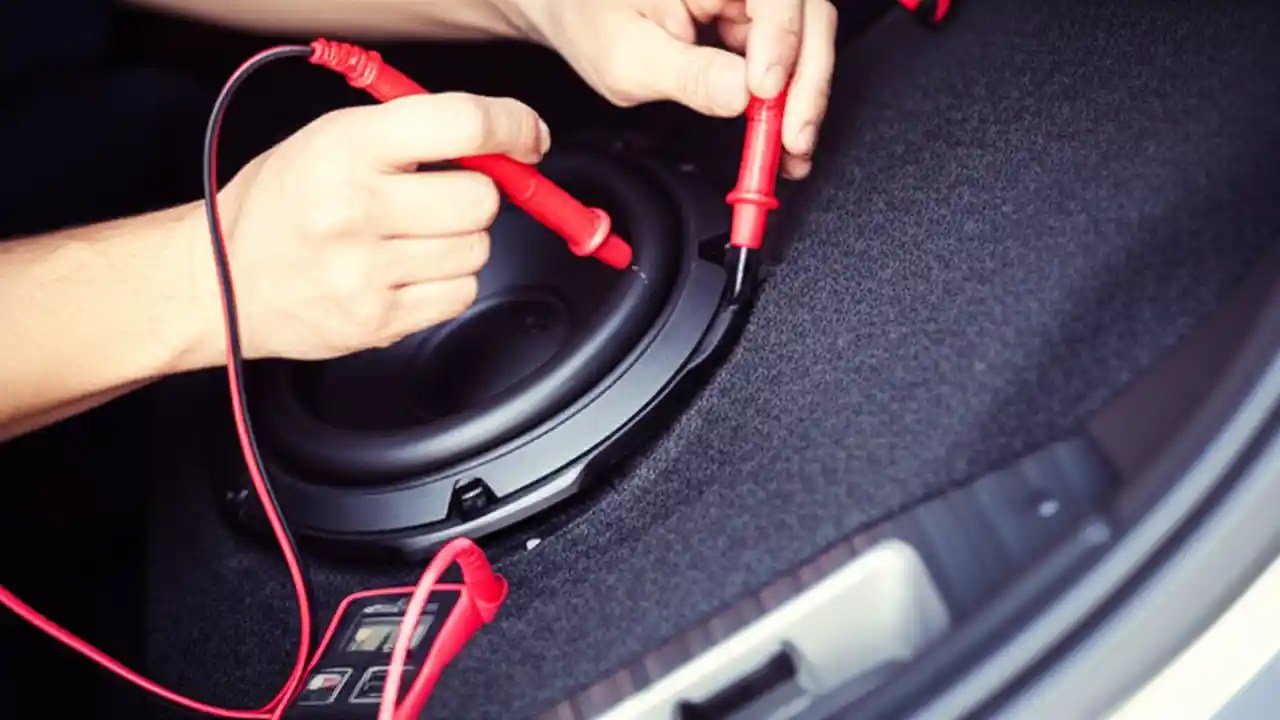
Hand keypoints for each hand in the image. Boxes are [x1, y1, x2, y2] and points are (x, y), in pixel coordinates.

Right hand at [193, 93, 548, 362]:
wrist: (221, 279)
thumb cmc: (285, 202)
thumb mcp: (335, 139)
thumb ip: (417, 132)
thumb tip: (507, 140)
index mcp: (346, 146)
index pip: (461, 124)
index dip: (511, 126)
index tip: (526, 136)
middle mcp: (355, 208)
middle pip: (481, 198)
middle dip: (477, 193)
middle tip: (440, 195)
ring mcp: (366, 272)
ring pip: (476, 250)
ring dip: (460, 241)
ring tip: (411, 238)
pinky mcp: (379, 321)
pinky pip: (460, 294)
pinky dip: (449, 283)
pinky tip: (408, 272)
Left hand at [515, 0, 836, 177]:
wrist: (572, 7)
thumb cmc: (589, 17)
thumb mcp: (627, 57)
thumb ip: (688, 76)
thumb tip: (742, 95)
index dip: (783, 42)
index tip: (765, 94)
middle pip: (808, 16)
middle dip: (806, 82)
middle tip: (793, 141)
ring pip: (805, 38)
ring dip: (803, 96)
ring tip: (789, 149)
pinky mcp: (753, 16)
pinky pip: (787, 53)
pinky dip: (787, 96)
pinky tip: (780, 132)